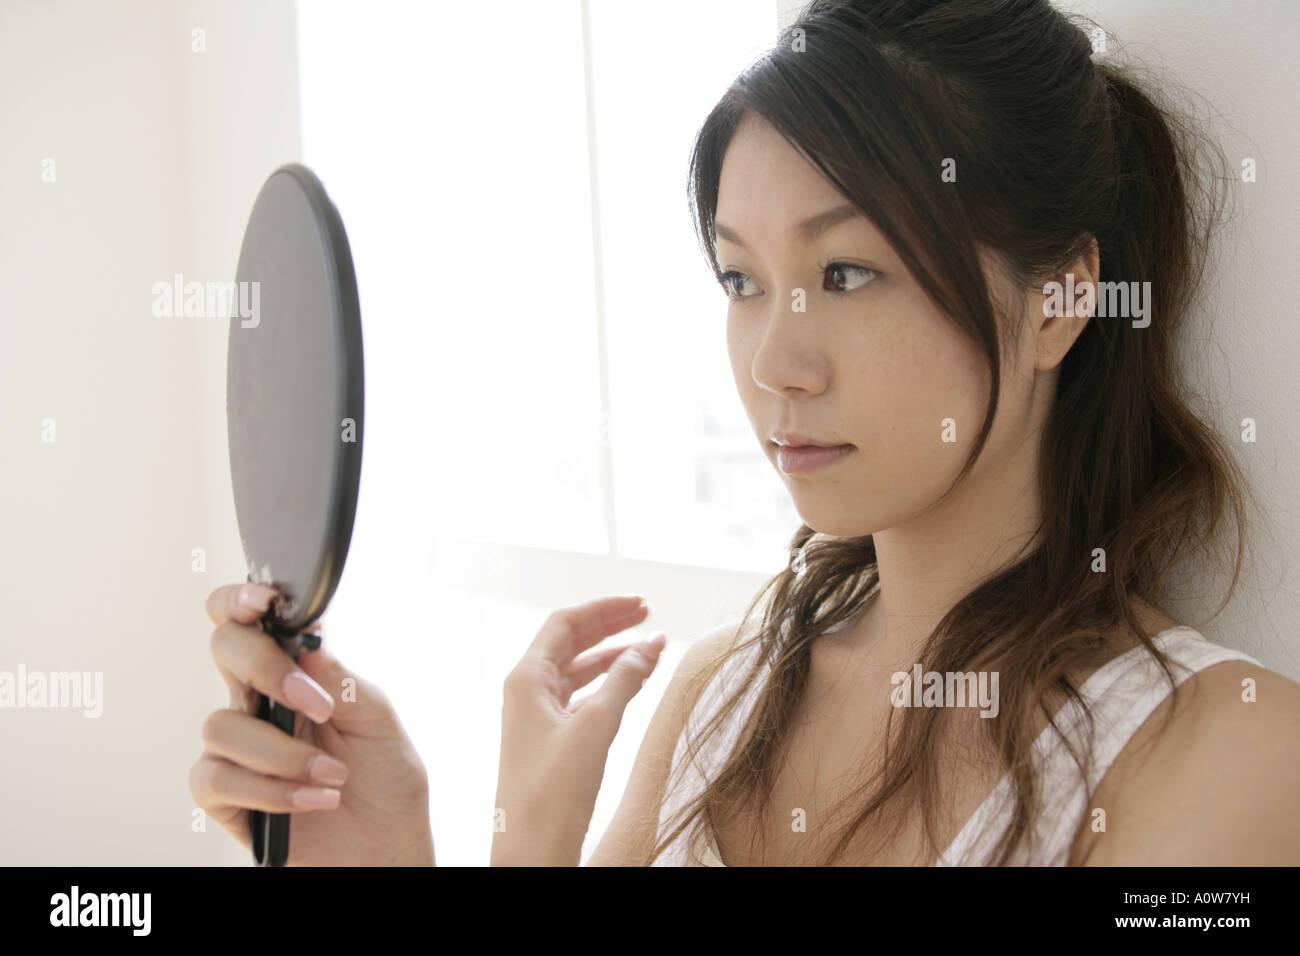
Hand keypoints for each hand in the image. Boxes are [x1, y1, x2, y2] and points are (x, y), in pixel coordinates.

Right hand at [189, 582, 434, 865]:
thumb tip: (308, 641)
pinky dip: (269, 790)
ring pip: (221, 725)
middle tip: (313, 702)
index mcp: (298, 673)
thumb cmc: (386, 780)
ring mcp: (240, 748)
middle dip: (264, 668)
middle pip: (224, 650)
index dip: (242, 599)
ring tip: (332, 775)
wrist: (386, 848)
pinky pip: (215, 779)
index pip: (252, 621)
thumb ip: (342, 679)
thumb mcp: (380, 720)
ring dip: (283, 753)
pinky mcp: (228, 797)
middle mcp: (261, 702)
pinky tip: (312, 800)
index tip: (265, 601)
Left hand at [491, 595, 665, 865]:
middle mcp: (526, 691)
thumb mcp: (595, 728)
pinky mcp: (549, 741)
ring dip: (612, 656)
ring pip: (577, 670)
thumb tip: (651, 645)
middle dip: (609, 626)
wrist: (531, 853)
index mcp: (525, 679)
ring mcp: (536, 716)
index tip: (641, 604)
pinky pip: (580, 698)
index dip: (604, 609)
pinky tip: (632, 683)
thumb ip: (624, 680)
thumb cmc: (551, 795)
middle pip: (570, 641)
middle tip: (647, 615)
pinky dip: (608, 685)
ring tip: (650, 649)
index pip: (565, 623)